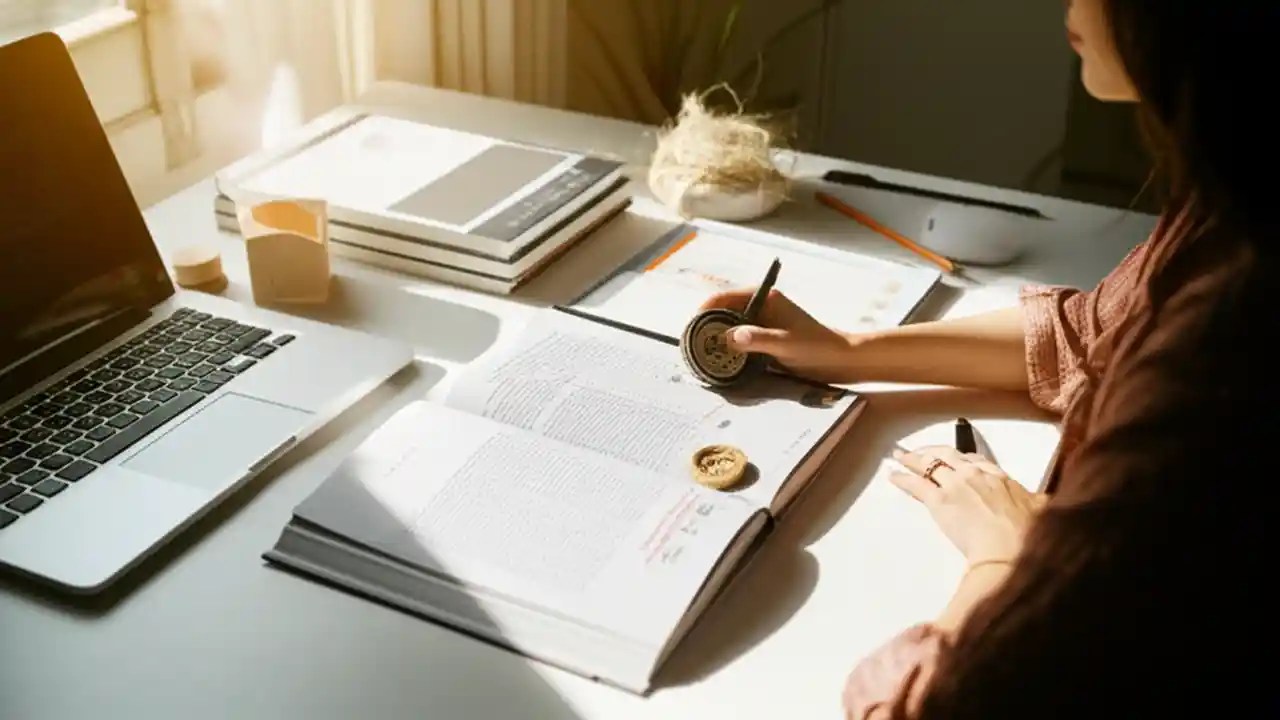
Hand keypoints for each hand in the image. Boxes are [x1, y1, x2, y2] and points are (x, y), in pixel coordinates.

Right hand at [698, 288, 857, 382]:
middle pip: (723, 313)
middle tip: (692, 347)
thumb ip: (758, 339)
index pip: (725, 297)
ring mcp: (762, 325)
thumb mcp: (786, 344)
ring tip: (701, 356)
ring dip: (716, 341)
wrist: (840, 361)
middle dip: (707, 327)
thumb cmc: (817, 348)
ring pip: (729, 329)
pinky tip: (720, 364)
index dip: (705, 310)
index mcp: (765, 299)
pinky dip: (728, 351)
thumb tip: (729, 337)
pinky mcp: (764, 341)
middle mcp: (761, 309)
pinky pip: (739, 342)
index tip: (692, 328)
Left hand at [890, 445, 1046, 564]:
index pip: (976, 460)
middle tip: (920, 451)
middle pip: (948, 456)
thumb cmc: (1030, 536)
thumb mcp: (1044, 512)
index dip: (961, 458)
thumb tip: (1048, 505)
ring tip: (898, 456)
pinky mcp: (939, 501)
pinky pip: (915, 485)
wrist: (1011, 550)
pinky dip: (902, 479)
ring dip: (911, 459)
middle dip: (932, 451)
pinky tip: (892, 475)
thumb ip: (1041, 505)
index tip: (954, 458)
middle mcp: (976, 475)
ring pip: (928, 464)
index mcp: (1000, 477)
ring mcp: (956, 485)